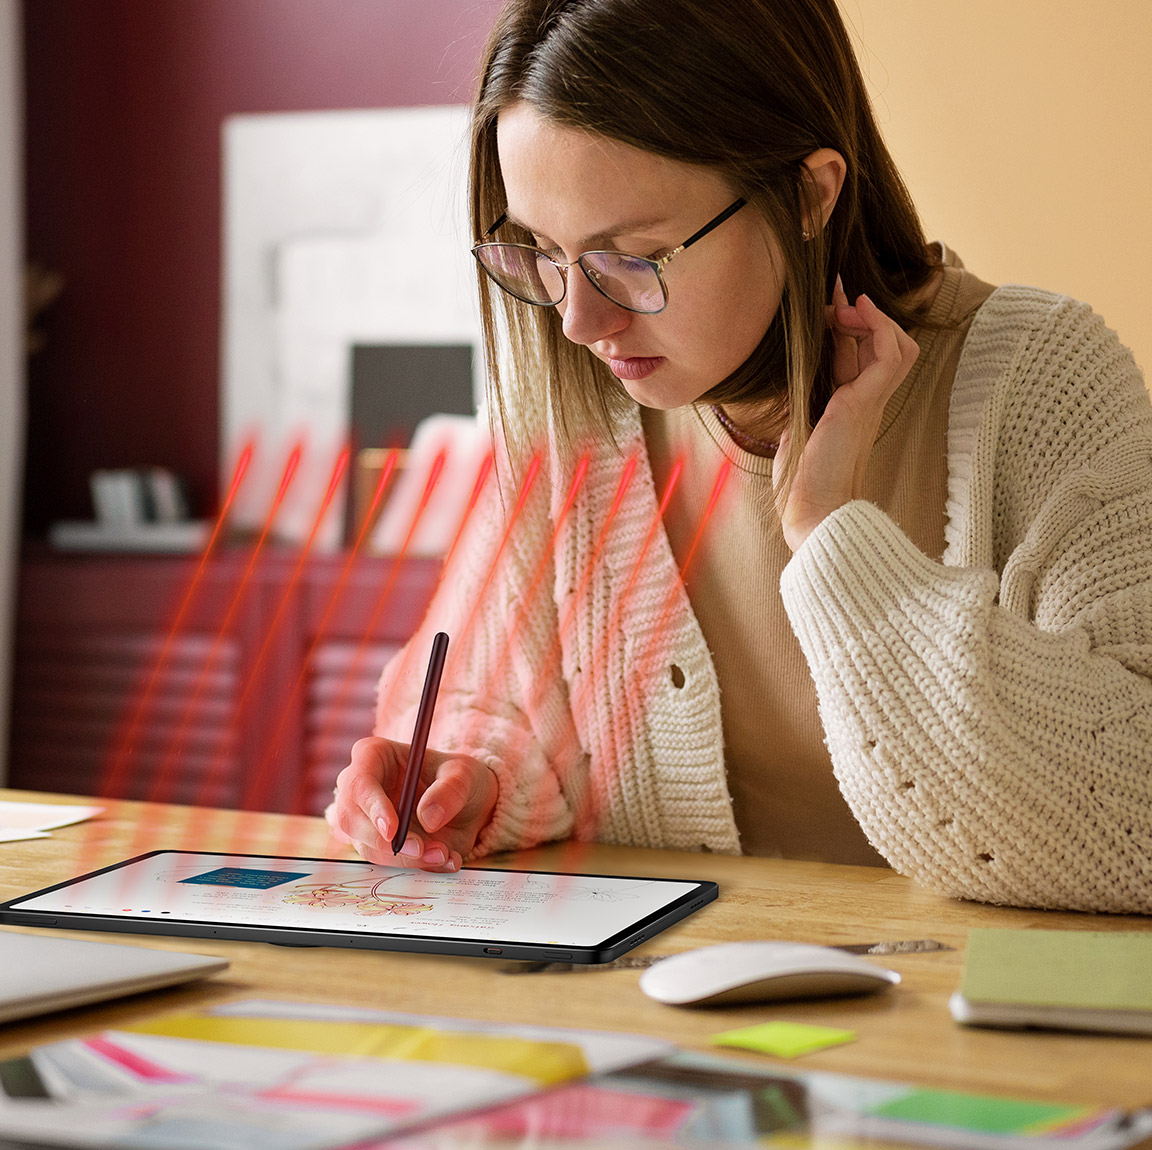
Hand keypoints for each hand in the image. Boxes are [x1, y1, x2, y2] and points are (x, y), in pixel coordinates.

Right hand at [326, 737, 497, 872]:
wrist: (469, 805)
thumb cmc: (460, 779)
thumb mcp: (465, 775)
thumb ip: (451, 791)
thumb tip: (428, 819)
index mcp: (374, 755)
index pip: (359, 780)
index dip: (371, 806)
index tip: (393, 829)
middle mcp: (361, 788)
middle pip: (351, 818)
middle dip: (384, 841)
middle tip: (420, 849)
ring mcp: (366, 819)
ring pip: (367, 845)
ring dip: (404, 857)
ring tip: (443, 853)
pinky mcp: (377, 844)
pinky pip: (385, 861)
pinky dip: (414, 865)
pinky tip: (443, 858)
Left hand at [775, 278, 919, 551]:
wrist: (813, 510)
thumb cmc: (801, 481)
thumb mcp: (797, 428)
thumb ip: (800, 401)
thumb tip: (788, 373)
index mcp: (849, 409)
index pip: (858, 357)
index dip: (847, 325)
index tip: (827, 300)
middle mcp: (866, 402)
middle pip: (882, 346)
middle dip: (861, 313)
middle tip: (835, 292)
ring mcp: (870, 402)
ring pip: (896, 346)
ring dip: (872, 318)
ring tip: (845, 304)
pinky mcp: (865, 401)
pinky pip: (889, 354)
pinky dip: (877, 326)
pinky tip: (855, 310)